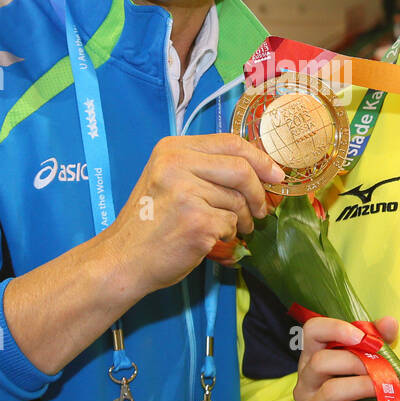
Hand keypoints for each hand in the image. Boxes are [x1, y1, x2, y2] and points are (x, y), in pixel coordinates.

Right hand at [104, 134, 283, 296]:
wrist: (123, 258)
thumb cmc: (151, 221)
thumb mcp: (169, 179)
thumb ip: (206, 167)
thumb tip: (261, 166)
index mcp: (172, 149)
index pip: (230, 142)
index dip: (260, 159)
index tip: (276, 175)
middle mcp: (177, 165)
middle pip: (241, 169)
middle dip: (258, 193)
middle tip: (261, 210)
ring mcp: (186, 193)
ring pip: (238, 201)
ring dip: (241, 219)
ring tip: (229, 229)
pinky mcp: (196, 222)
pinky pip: (230, 224)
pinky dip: (226, 235)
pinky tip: (209, 239)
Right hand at [293, 315, 399, 400]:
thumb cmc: (358, 397)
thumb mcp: (367, 364)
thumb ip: (377, 341)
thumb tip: (389, 322)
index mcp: (312, 359)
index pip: (312, 331)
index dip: (335, 328)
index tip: (361, 336)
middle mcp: (306, 383)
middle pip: (320, 362)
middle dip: (355, 361)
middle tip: (379, 367)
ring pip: (331, 391)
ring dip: (364, 386)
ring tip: (385, 388)